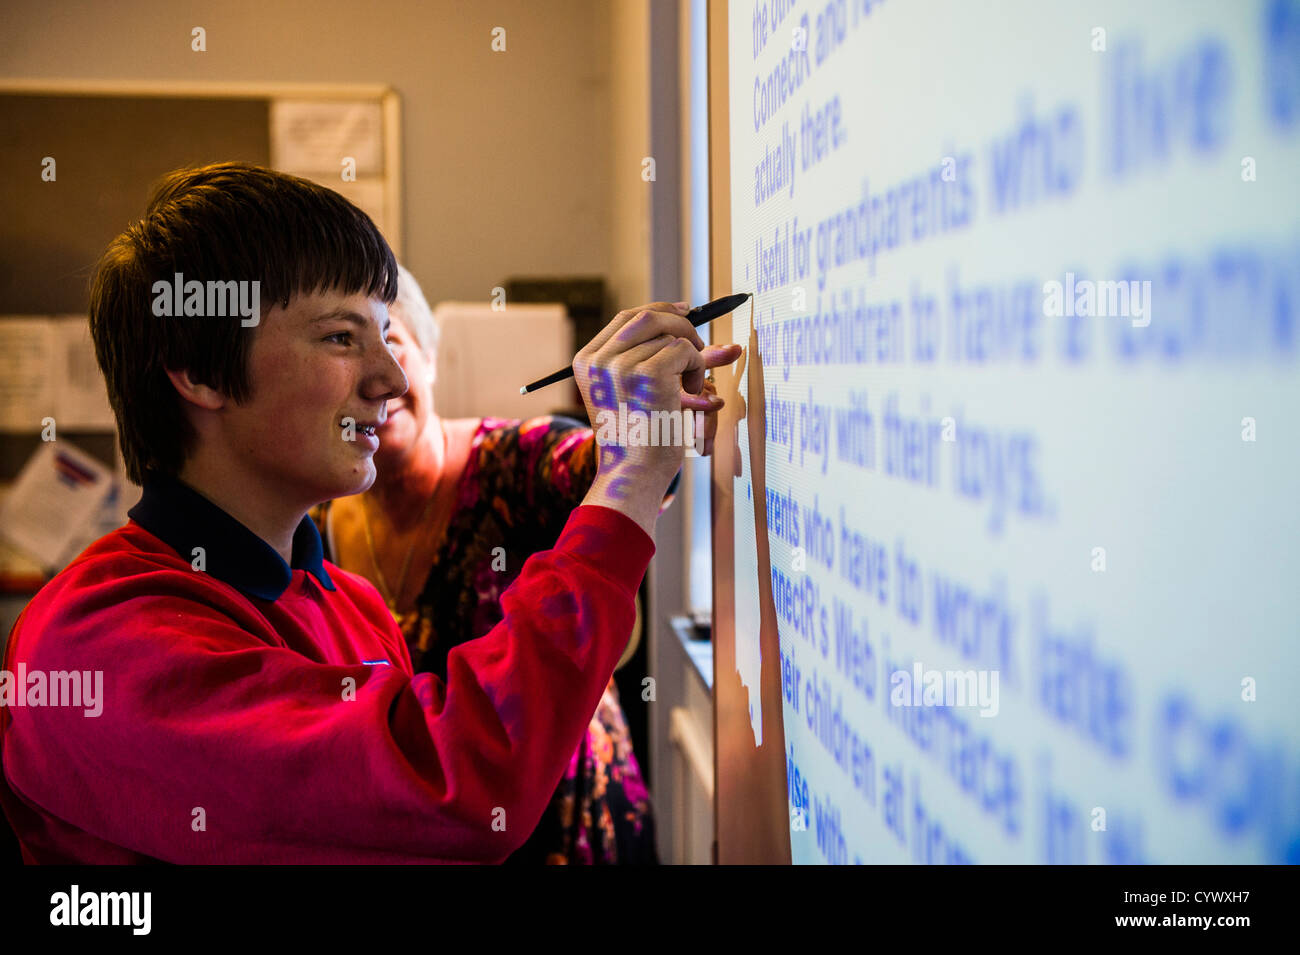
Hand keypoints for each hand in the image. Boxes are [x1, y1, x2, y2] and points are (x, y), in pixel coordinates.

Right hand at [574, 302, 739, 534]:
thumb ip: (667, 360)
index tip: (684, 313)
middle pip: (647, 316)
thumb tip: (729, 346)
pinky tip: (688, 397)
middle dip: (680, 323)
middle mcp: (599, 360)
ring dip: (691, 358)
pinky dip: (695, 370)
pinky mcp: (648, 374)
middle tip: (700, 343)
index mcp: (587, 362)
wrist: (633, 474)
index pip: (625, 318)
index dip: (659, 311)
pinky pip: (685, 351)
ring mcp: (621, 365)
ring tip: (688, 390)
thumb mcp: (644, 392)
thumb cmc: (641, 441)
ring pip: (672, 335)